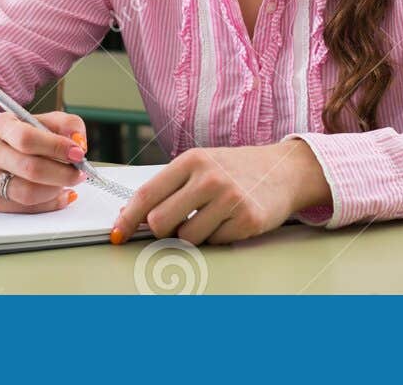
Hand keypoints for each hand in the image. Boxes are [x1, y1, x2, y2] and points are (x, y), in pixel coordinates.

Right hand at [0, 110, 87, 213]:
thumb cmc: (19, 133)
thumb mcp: (41, 119)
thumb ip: (66, 124)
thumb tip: (80, 143)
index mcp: (1, 127)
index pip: (28, 139)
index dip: (56, 147)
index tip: (78, 153)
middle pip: (30, 169)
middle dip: (63, 174)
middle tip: (80, 172)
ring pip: (28, 194)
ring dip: (56, 190)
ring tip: (68, 182)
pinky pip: (25, 209)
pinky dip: (49, 204)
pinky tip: (60, 194)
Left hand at [112, 139, 330, 245]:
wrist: (284, 170)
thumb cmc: (235, 169)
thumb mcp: (201, 165)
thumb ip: (169, 186)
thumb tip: (131, 213)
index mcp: (192, 160)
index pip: (148, 194)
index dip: (128, 218)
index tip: (118, 233)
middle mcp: (210, 177)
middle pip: (161, 222)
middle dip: (162, 230)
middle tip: (175, 223)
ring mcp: (230, 199)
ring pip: (187, 238)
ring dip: (193, 235)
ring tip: (209, 217)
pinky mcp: (248, 219)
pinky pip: (215, 243)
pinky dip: (217, 238)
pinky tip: (229, 220)